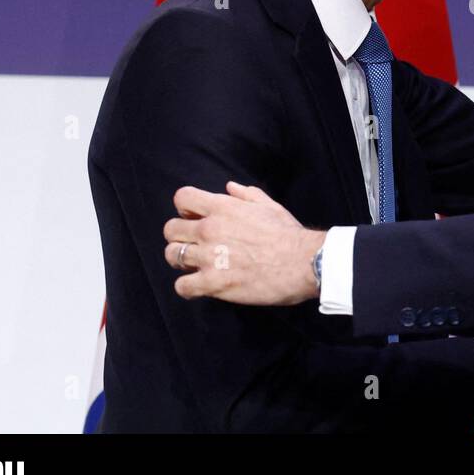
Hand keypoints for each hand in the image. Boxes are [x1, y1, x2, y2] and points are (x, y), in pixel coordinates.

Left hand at [163, 181, 324, 304]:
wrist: (303, 262)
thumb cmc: (288, 234)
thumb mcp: (269, 206)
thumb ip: (246, 195)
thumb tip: (230, 187)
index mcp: (222, 208)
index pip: (182, 198)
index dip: (185, 209)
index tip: (195, 218)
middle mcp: (209, 230)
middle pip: (170, 230)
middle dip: (180, 237)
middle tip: (194, 246)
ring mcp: (209, 257)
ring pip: (172, 256)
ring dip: (181, 262)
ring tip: (196, 266)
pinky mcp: (213, 283)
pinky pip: (182, 286)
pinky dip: (187, 288)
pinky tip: (199, 287)